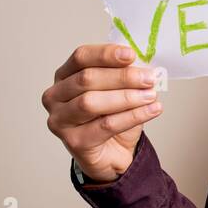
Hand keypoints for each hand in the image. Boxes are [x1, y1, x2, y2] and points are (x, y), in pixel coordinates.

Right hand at [42, 44, 162, 182]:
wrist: (112, 154)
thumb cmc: (112, 117)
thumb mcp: (119, 90)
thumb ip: (126, 75)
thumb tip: (144, 64)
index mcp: (64, 76)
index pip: (81, 57)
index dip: (106, 54)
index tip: (131, 54)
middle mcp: (55, 96)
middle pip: (87, 79)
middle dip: (122, 77)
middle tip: (149, 78)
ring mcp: (59, 120)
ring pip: (91, 102)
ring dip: (126, 97)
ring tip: (151, 95)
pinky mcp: (73, 141)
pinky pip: (105, 125)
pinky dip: (132, 116)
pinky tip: (152, 110)